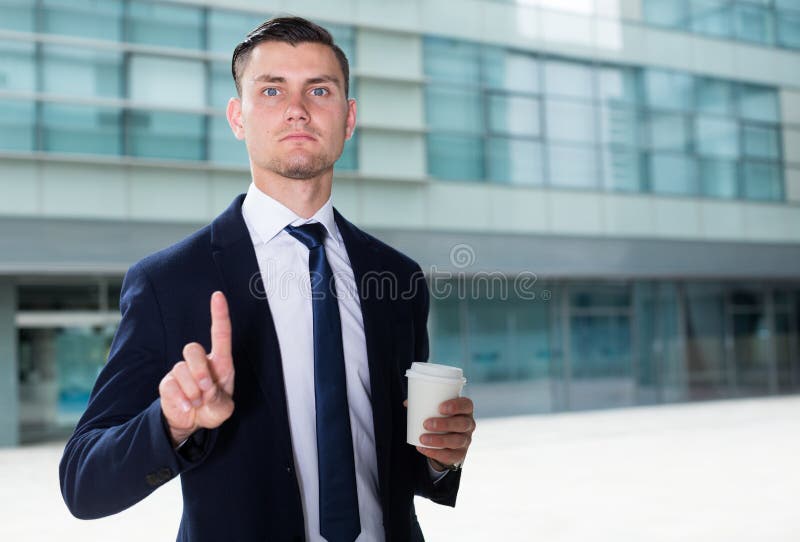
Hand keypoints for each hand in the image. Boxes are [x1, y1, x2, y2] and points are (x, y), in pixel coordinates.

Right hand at [159, 291, 234, 446]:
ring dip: (192, 390)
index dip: (219, 314)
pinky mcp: (167, 383)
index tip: (218, 295)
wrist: (192, 421)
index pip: (220, 334)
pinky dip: (181, 399)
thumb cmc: (212, 407)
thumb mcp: (224, 408)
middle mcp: (200, 362)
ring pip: (180, 369)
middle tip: (206, 390)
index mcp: (219, 362)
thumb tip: (206, 391)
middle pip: (193, 349)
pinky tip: (188, 407)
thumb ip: (219, 400)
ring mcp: (181, 371)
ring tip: (198, 402)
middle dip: (199, 371)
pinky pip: (170, 385)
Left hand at [406, 397, 474, 470]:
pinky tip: (423, 448)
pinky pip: (450, 455)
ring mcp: (466, 440)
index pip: (466, 405)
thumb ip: (422, 403)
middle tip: (426, 424)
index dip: (456, 406)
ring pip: (457, 441)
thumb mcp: (435, 409)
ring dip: (439, 440)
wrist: (446, 440)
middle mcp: (469, 424)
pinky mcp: (460, 454)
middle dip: (444, 424)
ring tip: (422, 438)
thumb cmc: (440, 417)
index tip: (440, 407)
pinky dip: (435, 453)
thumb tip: (406, 403)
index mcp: (465, 410)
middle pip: (462, 424)